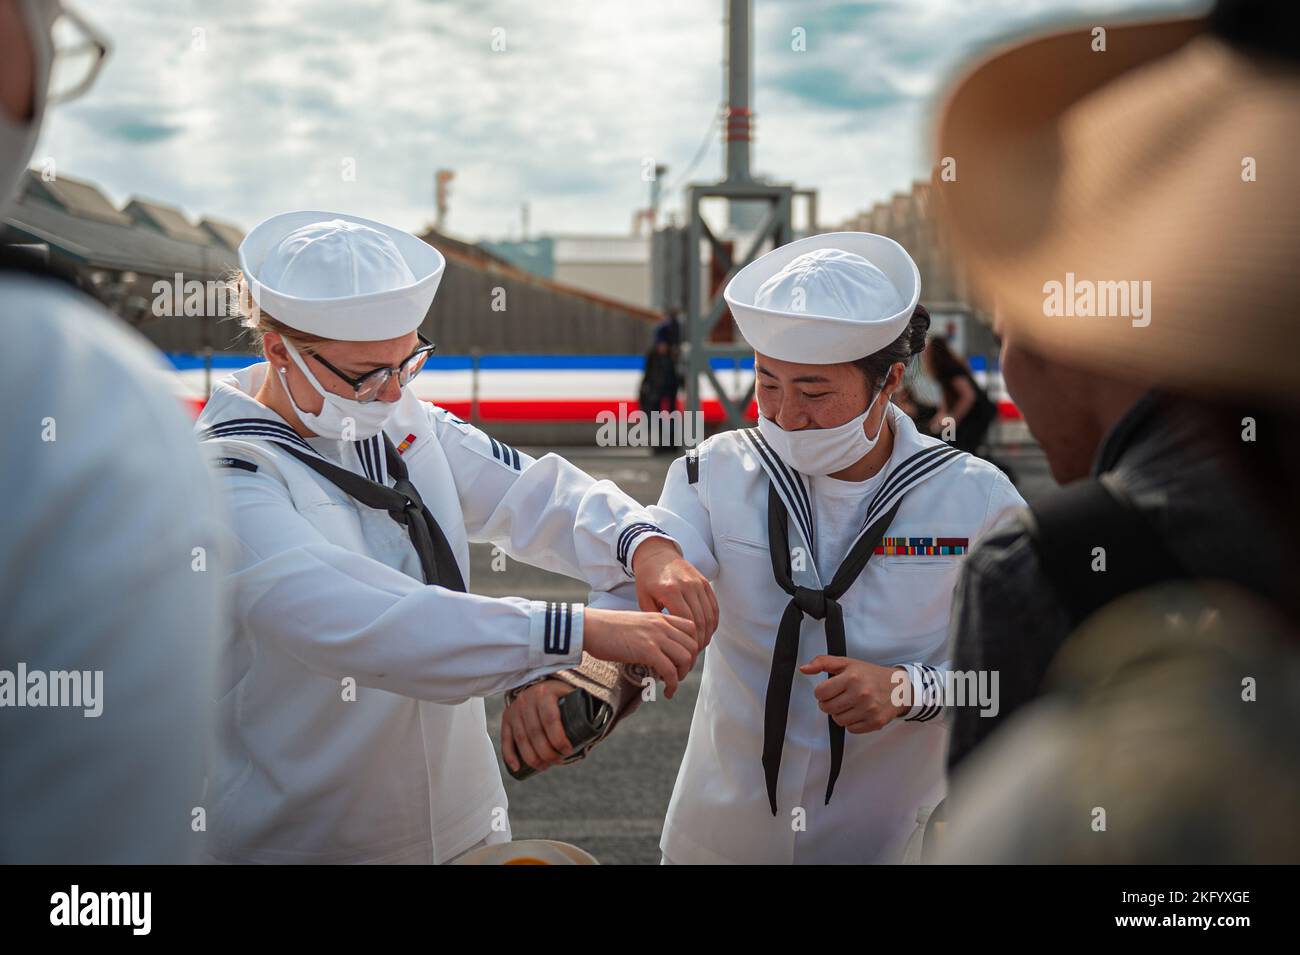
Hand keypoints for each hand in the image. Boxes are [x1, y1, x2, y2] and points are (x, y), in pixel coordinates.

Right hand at [501, 679, 573, 774]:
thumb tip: (592, 736)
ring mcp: (515, 709)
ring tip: (544, 766)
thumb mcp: (570, 694)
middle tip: (558, 761)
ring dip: (532, 758)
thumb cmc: (560, 694)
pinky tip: (517, 767)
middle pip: (535, 733)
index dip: (559, 739)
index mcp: (545, 693)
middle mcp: (526, 699)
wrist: (539, 682)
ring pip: (521, 739)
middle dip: (547, 752)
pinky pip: (506, 739)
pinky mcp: (506, 717)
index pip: (550, 720)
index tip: (568, 751)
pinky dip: (510, 755)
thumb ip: (580, 709)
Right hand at [582, 607, 696, 697]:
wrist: (590, 627)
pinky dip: (672, 685)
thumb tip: (658, 651)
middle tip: (678, 674)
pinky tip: (666, 691)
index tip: (684, 659)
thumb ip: (650, 632)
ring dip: (682, 675)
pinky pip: (670, 671)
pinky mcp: (647, 651)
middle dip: (689, 664)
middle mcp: (661, 625)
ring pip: (685, 658)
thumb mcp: (636, 623)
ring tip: (672, 683)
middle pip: (692, 645)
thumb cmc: (606, 628)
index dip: (692, 646)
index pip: (691, 628)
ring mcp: (655, 637)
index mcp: (659, 617)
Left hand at [631, 537, 718, 647]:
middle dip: (700, 639)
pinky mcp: (704, 582)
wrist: (656, 554)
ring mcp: (697, 583)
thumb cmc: (647, 578)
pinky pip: (713, 605)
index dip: (689, 639)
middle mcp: (687, 586)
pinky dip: (714, 620)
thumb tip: (665, 639)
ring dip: (708, 632)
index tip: (686, 650)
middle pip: (700, 620)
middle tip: (695, 652)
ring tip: (702, 644)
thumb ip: (655, 618)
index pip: (686, 621)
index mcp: (670, 591)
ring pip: (710, 614)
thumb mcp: (643, 598)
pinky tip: (709, 630)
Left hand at [800, 656, 910, 732]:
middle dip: (829, 703)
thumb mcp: (847, 663)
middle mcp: (860, 694)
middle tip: (839, 697)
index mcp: (851, 677)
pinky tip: (858, 712)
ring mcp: (868, 709)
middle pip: (827, 708)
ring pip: (838, 720)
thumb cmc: (871, 675)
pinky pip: (851, 729)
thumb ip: (823, 663)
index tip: (829, 690)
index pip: (820, 693)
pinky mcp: (875, 722)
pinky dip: (852, 722)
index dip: (822, 692)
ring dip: (840, 713)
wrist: (899, 687)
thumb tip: (804, 668)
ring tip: (850, 704)